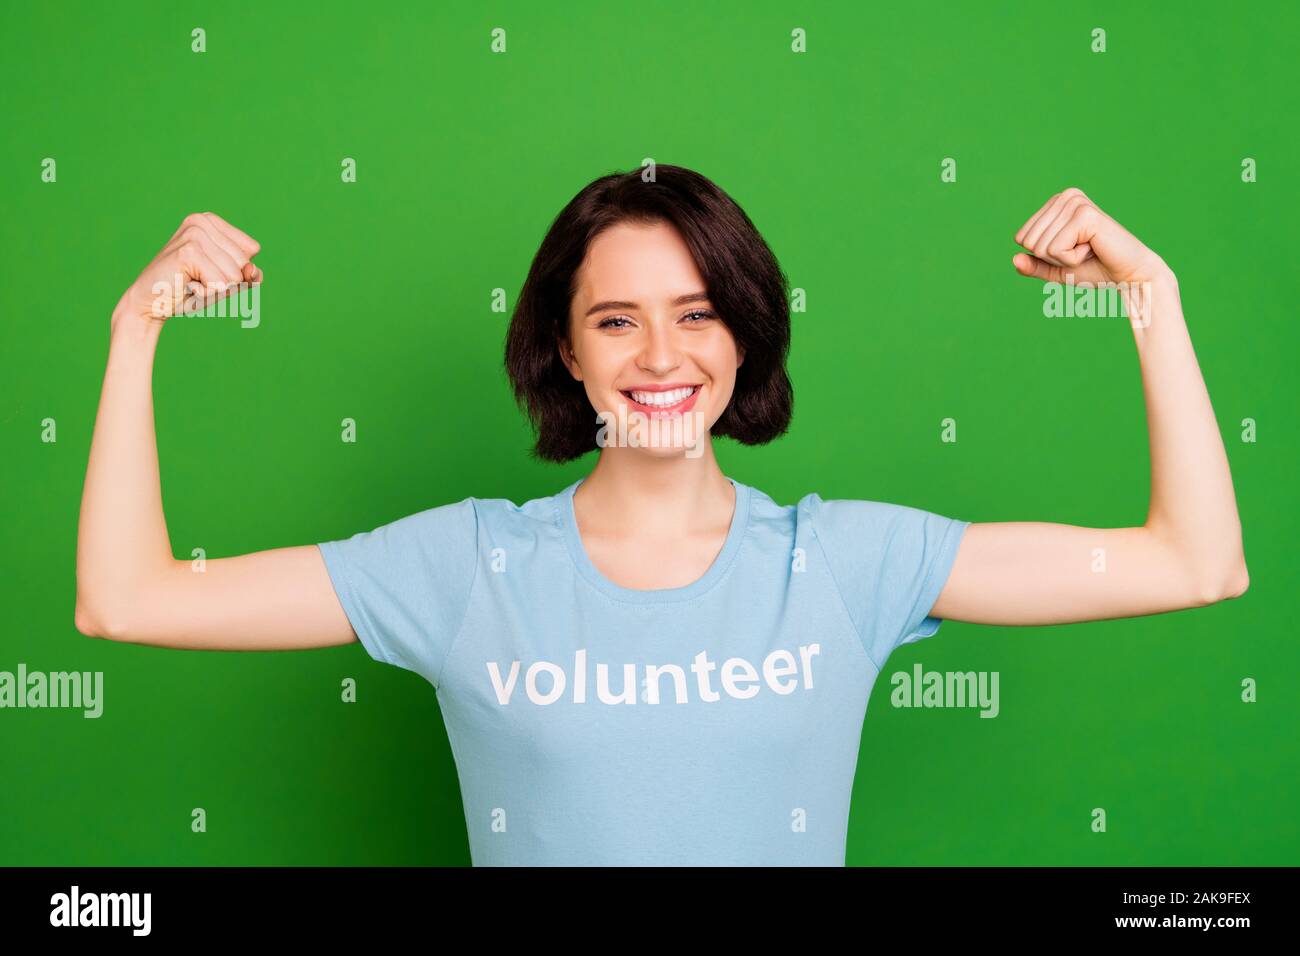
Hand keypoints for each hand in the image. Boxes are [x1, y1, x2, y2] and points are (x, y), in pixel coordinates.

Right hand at [112, 212, 261, 334]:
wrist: (151, 305)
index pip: (252, 249)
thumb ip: (249, 275)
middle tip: (198, 279)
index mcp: (212, 221)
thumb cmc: (191, 290)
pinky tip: (187, 286)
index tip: (208, 270)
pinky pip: (221, 284)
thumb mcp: (228, 282)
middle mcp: (202, 221)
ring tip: (192, 282)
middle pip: (245, 262)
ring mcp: (193, 234)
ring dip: (216, 288)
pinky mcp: (188, 252)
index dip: (237, 269)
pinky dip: (206, 294)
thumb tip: (252, 270)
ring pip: (235, 275)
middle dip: (227, 280)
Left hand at [1012, 188, 1169, 285]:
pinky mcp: (1085, 214)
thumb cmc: (1094, 269)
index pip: (1022, 237)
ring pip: (1041, 246)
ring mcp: (1076, 202)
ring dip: (1063, 258)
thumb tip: (1013, 259)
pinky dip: (1072, 259)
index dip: (1044, 255)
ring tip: (1088, 249)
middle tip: (1081, 252)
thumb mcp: (1055, 269)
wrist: (1128, 275)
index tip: (1071, 250)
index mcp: (1056, 203)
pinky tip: (1093, 248)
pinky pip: (1056, 249)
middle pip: (1030, 242)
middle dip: (1053, 257)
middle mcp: (1065, 196)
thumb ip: (1034, 265)